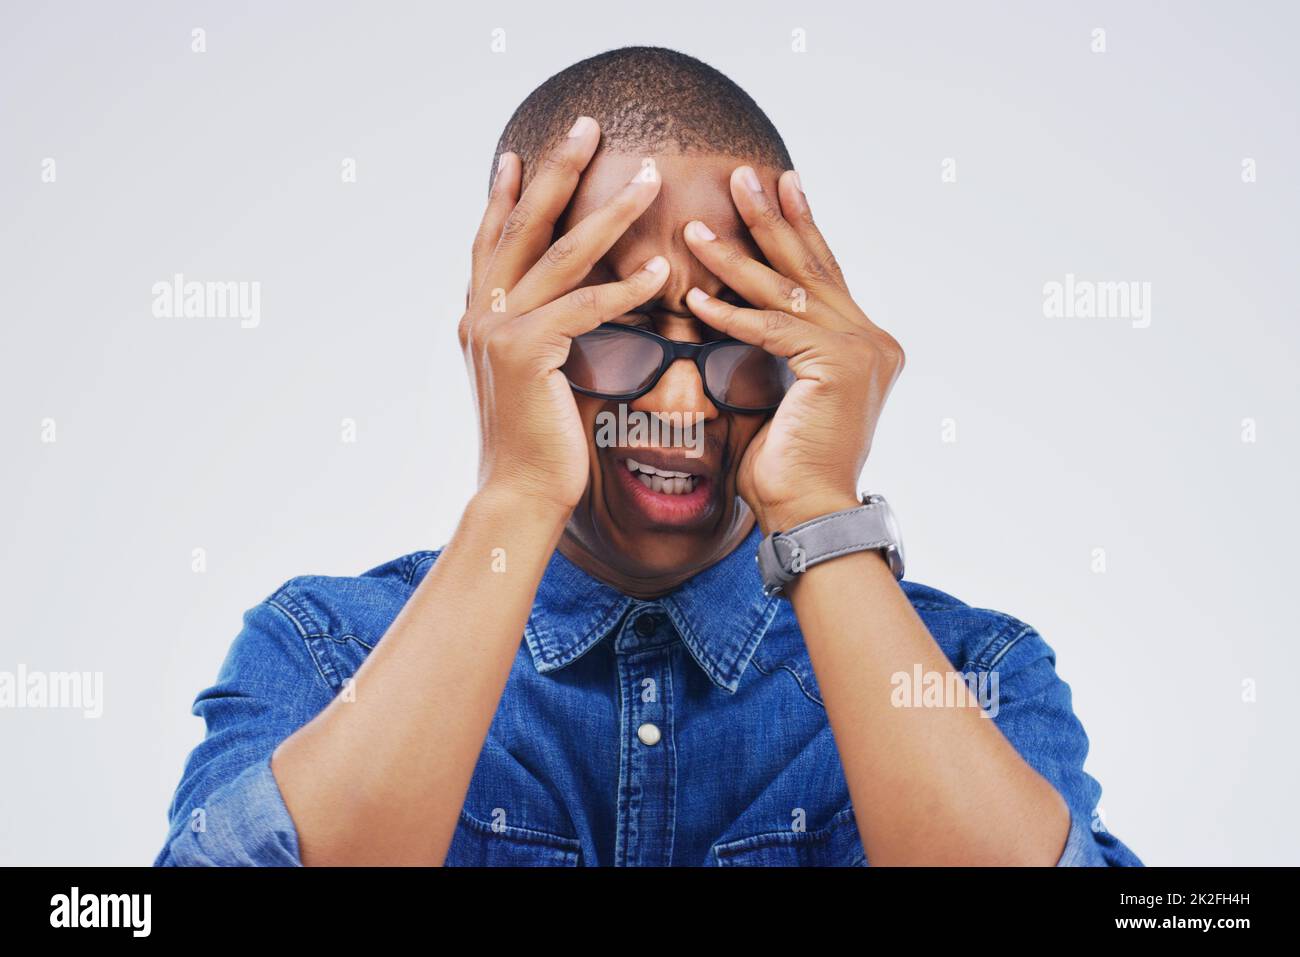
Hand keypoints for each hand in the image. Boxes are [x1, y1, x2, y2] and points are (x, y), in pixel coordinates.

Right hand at [461, 117, 668, 514]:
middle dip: (558, 171)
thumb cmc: (538, 440)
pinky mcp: (526, 353)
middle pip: (522, 225)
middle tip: (588, 125)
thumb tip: (556, 312)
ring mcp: (498, 331)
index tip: (523, 153)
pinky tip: (659, 269)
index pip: (491, 239)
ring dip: (611, 212)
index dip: (507, 194)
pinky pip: (584, 307)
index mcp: (477, 316)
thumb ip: (533, 332)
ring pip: (561, 255)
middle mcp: (480, 314)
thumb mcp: (529, 375)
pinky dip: (624, 287)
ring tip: (650, 179)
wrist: (521, 493)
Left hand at [682, 166, 904, 532]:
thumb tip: (736, 310)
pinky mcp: (837, 366)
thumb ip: (773, 348)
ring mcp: (862, 350)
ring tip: (697, 225)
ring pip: (787, 291)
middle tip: (741, 175)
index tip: (777, 186)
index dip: (798, 227)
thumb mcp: (780, 391)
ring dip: (736, 257)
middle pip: (812, 266)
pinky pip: (772, 329)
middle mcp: (873, 339)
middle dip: (772, 218)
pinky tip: (695, 297)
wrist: (809, 513)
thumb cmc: (786, 464)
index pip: (824, 273)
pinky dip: (730, 314)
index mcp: (866, 343)